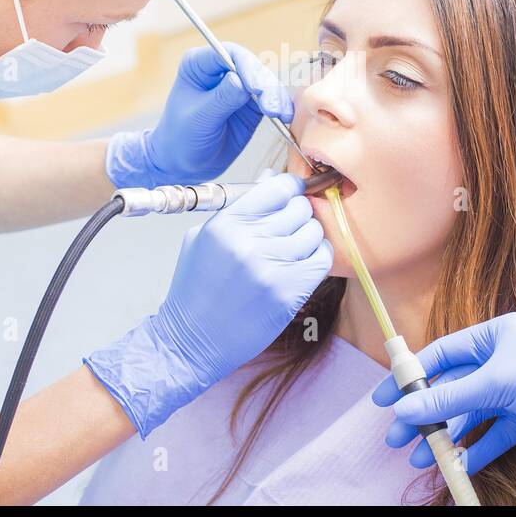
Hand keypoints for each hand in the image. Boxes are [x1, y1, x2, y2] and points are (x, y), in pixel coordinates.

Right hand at [84, 172, 331, 435]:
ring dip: (309, 236)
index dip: (290, 188)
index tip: (291, 194)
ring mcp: (271, 268)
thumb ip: (239, 207)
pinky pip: (322, 260)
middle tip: (292, 224)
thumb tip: (272, 177)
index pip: (278, 187)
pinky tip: (304, 262)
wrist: (193, 340)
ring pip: (314, 233)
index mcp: (227, 224)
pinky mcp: (289, 293)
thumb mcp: (204, 238)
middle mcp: (249, 242)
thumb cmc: (195, 288)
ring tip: (297, 246)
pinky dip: (318, 257)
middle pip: (300, 209)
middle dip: (299, 213)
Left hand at [105, 43, 290, 188]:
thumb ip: (221, 99)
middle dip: (266, 85)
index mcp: (199, 65)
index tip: (255, 88)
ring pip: (266, 83)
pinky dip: (280, 107)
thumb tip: (241, 81)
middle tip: (273, 107)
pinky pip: (271, 100)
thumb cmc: (181, 138)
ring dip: (276, 97)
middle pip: (252, 67)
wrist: (184, 164)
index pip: (228, 54)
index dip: (246, 67)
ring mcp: (239, 86)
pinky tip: (285, 117)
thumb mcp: (199, 119)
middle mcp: (221, 71)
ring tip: (281, 115)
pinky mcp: (252, 104)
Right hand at [372, 312, 515, 473]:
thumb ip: (449, 398)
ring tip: (421, 459)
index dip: (412, 375)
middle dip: (424, 414)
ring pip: (472, 413)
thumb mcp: (494, 384)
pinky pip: (497, 432)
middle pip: (453, 387)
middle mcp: (504, 358)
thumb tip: (405, 410)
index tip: (385, 398)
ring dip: (447, 436)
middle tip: (395, 437)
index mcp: (496, 335)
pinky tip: (457, 465)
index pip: (443, 352)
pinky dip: (477, 448)